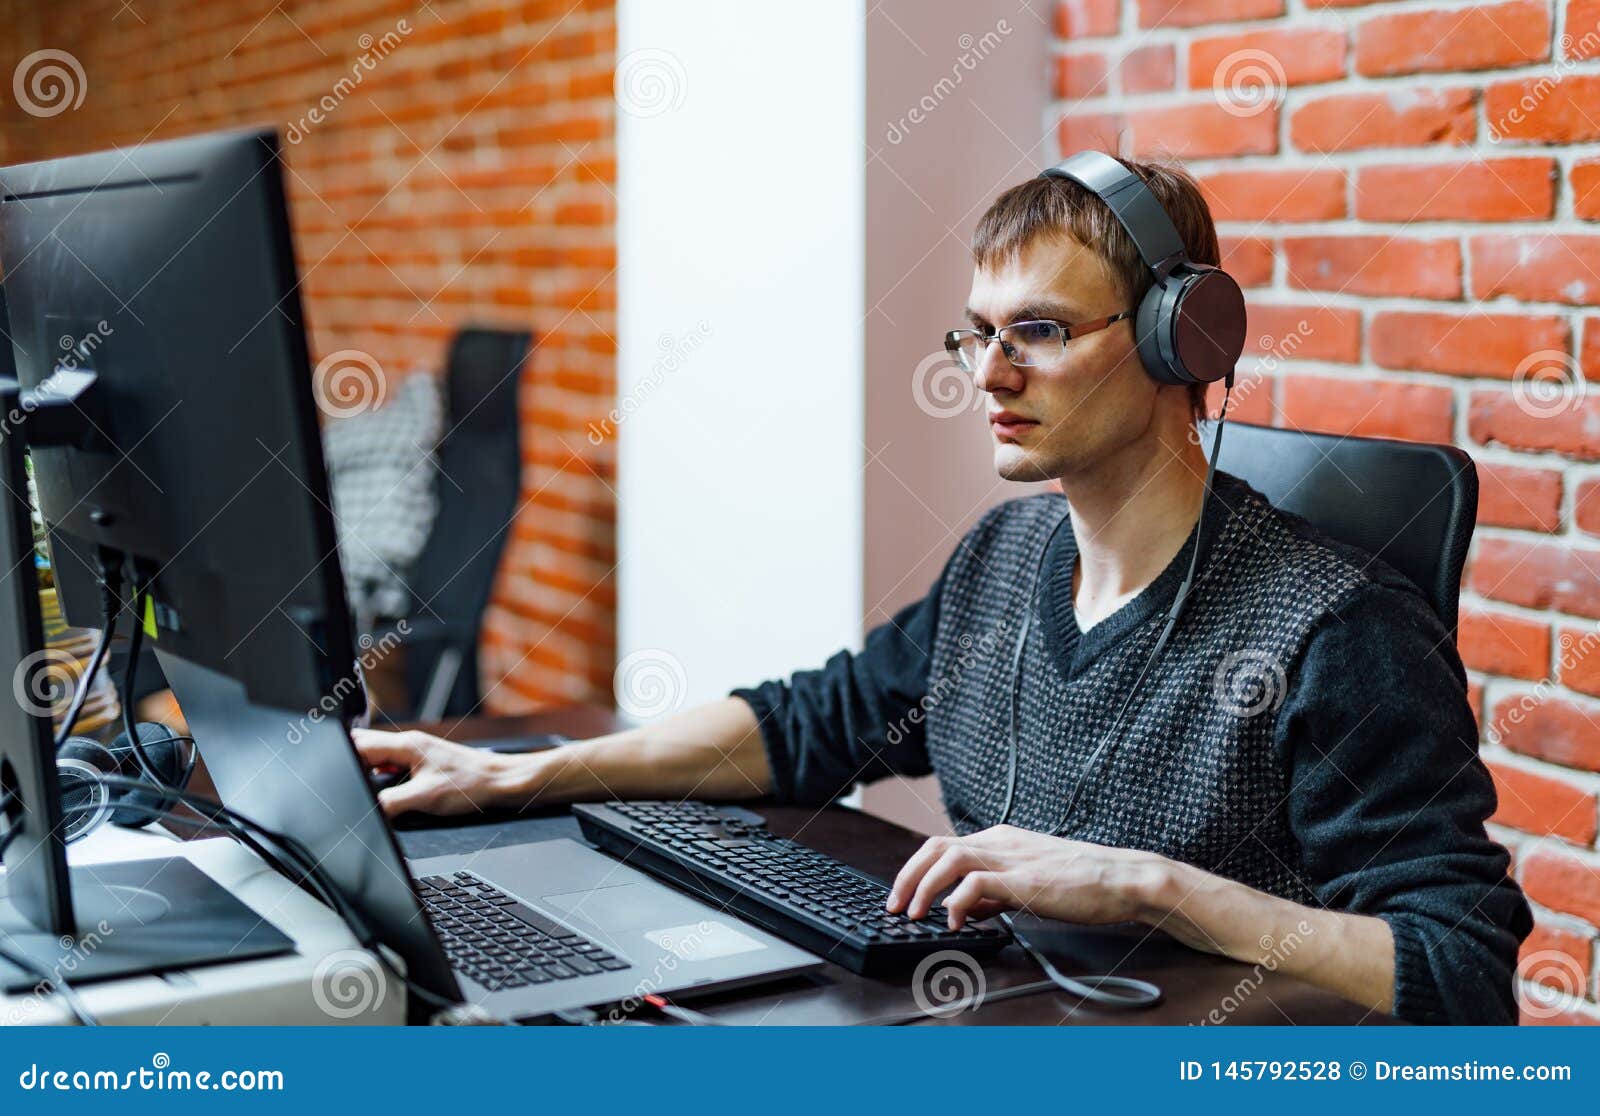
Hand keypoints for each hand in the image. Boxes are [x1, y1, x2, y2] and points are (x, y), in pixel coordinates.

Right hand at [351, 728, 533, 817]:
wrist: (498, 782)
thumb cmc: (469, 785)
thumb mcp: (424, 798)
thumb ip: (390, 803)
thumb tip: (365, 810)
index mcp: (405, 745)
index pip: (360, 744)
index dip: (341, 757)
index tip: (330, 774)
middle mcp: (409, 744)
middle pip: (366, 747)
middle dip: (351, 763)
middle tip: (344, 783)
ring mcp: (416, 752)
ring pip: (379, 756)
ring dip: (367, 770)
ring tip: (361, 788)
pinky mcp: (423, 763)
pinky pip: (392, 765)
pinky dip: (382, 776)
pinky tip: (384, 790)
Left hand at [884, 825, 1165, 929]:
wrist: (1124, 879)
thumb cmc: (1084, 883)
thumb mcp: (1029, 883)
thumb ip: (995, 891)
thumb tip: (963, 907)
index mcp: (1002, 840)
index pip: (943, 845)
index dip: (916, 869)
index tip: (902, 895)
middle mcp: (1002, 842)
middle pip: (936, 846)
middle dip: (907, 875)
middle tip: (894, 906)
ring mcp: (1014, 858)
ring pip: (949, 857)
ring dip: (923, 886)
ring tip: (913, 914)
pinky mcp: (1026, 879)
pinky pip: (978, 882)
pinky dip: (957, 900)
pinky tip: (954, 921)